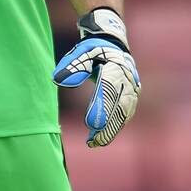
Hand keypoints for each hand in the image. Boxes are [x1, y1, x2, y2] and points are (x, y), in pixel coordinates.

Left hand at [52, 7, 140, 147]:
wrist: (113, 46)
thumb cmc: (94, 50)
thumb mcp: (81, 52)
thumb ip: (71, 65)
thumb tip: (58, 80)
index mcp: (116, 67)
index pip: (108, 90)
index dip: (101, 108)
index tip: (91, 124)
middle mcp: (128, 80)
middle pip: (119, 106)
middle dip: (107, 125)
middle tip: (93, 141)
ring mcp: (132, 90)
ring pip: (123, 114)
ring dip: (110, 130)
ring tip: (94, 143)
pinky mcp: (132, 99)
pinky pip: (123, 116)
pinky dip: (113, 128)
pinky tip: (99, 139)